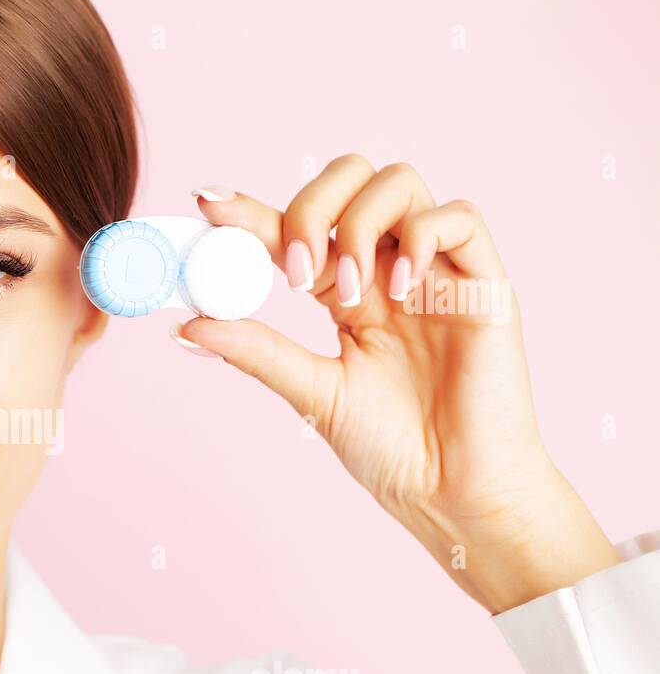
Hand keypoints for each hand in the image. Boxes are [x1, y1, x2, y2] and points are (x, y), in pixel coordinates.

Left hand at [179, 156, 619, 612]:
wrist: (453, 493)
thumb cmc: (392, 450)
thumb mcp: (313, 393)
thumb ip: (258, 352)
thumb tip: (187, 325)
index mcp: (347, 292)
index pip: (296, 230)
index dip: (252, 211)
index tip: (208, 205)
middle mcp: (390, 269)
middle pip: (350, 179)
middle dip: (310, 209)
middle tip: (292, 273)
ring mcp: (438, 271)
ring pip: (398, 183)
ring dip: (358, 226)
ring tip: (347, 294)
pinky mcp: (486, 283)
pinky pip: (460, 218)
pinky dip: (422, 235)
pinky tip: (400, 289)